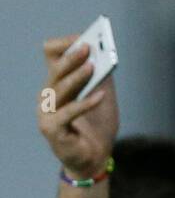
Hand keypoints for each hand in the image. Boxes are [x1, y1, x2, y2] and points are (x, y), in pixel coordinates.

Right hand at [36, 35, 118, 179]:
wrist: (94, 159)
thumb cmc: (97, 127)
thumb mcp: (102, 97)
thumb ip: (101, 79)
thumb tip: (106, 56)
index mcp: (57, 84)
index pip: (51, 55)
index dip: (65, 45)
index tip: (84, 38)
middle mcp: (47, 95)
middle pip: (56, 70)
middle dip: (73, 57)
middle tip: (89, 47)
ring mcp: (46, 112)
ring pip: (60, 88)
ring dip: (78, 76)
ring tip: (94, 67)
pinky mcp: (51, 128)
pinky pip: (69, 112)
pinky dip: (86, 103)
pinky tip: (101, 95)